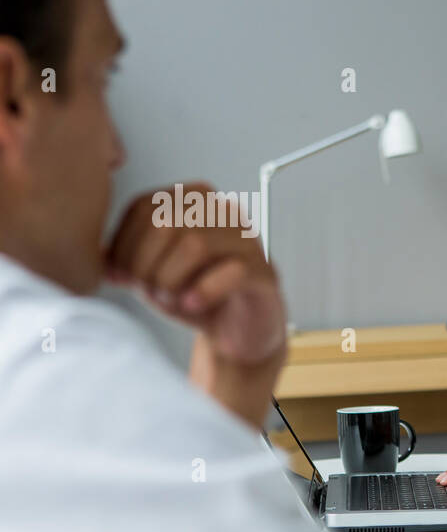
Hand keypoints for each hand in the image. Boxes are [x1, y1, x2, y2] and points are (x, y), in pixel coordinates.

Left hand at [104, 184, 285, 365]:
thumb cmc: (197, 295)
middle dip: (145, 264)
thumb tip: (97, 257)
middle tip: (147, 290)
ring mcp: (248, 240)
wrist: (238, 330)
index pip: (146, 207)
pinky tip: (192, 304)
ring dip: (170, 279)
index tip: (121, 275)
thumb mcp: (150, 273)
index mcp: (194, 201)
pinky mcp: (264, 272)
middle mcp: (224, 212)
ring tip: (170, 299)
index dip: (124, 244)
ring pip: (195, 244)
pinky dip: (203, 291)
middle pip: (168, 222)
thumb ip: (123, 258)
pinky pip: (231, 272)